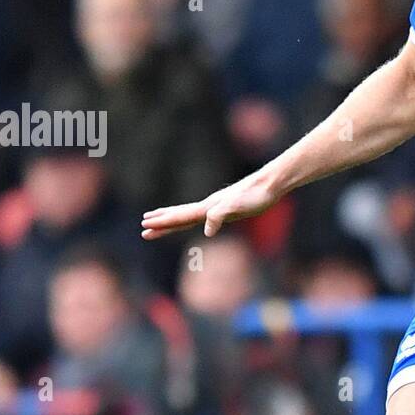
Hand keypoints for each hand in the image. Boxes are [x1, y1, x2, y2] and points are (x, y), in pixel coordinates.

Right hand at [141, 168, 279, 239]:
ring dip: (172, 218)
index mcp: (208, 208)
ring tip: (157, 218)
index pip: (180, 217)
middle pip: (179, 215)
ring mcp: (216, 206)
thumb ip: (219, 216)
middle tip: (143, 228)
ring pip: (188, 214)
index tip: (145, 226)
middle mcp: (209, 206)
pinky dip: (191, 217)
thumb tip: (206, 231)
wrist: (271, 183)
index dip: (163, 223)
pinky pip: (202, 215)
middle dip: (161, 223)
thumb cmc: (256, 196)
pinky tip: (194, 220)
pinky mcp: (226, 207)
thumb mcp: (237, 207)